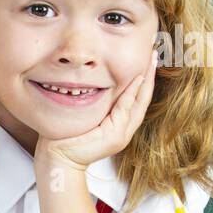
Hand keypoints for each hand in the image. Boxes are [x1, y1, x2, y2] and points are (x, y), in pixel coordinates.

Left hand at [34, 53, 156, 175]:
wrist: (58, 159)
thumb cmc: (65, 137)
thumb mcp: (84, 115)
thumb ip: (95, 103)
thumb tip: (91, 80)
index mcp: (118, 124)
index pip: (135, 98)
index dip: (143, 79)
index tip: (146, 59)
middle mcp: (124, 129)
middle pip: (143, 98)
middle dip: (150, 76)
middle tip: (154, 54)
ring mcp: (121, 134)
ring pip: (139, 102)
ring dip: (147, 80)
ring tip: (151, 61)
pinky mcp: (115, 136)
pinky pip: (125, 109)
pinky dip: (132, 93)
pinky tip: (137, 77)